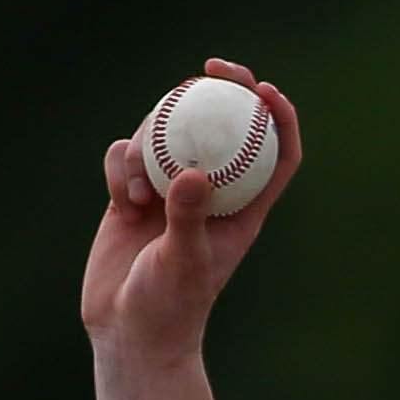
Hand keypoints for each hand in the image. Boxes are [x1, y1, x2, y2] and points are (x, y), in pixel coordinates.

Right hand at [79, 58, 303, 365]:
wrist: (129, 331)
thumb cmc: (170, 307)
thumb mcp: (183, 262)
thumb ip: (188, 218)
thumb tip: (192, 173)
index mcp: (243, 208)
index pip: (276, 154)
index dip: (279, 116)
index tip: (264, 88)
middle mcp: (210, 193)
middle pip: (222, 126)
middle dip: (219, 89)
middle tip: (209, 68)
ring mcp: (169, 190)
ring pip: (165, 134)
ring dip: (148, 145)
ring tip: (139, 196)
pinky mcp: (132, 195)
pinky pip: (126, 157)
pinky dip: (120, 169)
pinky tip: (122, 203)